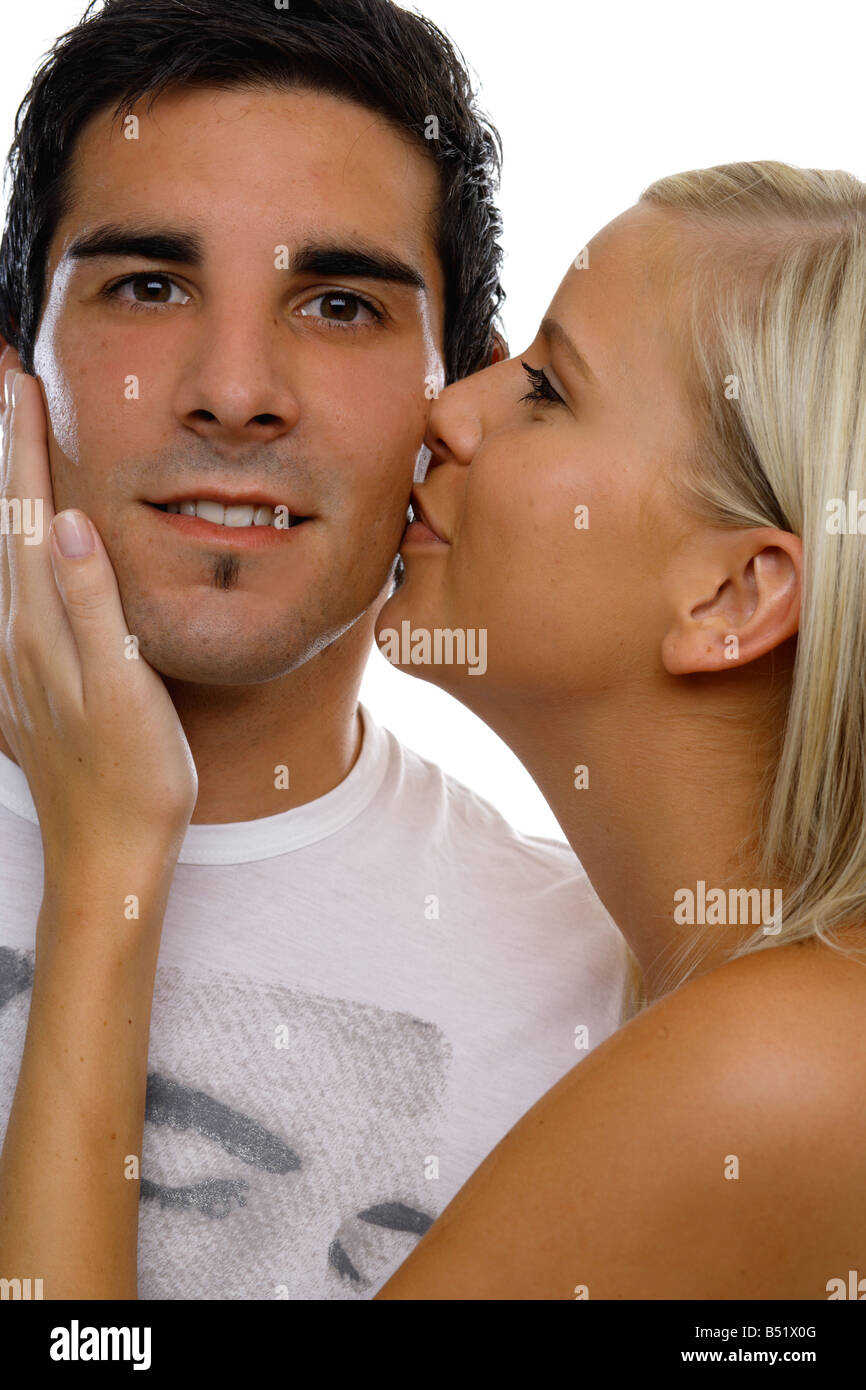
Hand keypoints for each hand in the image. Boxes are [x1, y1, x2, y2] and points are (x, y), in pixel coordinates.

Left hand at [0, 363, 197, 870]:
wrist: (106, 857)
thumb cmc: (134, 779)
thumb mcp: (126, 690)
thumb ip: (95, 604)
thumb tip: (73, 520)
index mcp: (39, 629)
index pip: (29, 516)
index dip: (24, 447)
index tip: (21, 383)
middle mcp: (13, 640)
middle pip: (4, 528)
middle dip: (5, 455)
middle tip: (3, 389)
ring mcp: (12, 666)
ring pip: (0, 561)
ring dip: (5, 501)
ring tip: (9, 456)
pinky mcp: (21, 689)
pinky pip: (5, 602)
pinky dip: (8, 559)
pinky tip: (15, 558)